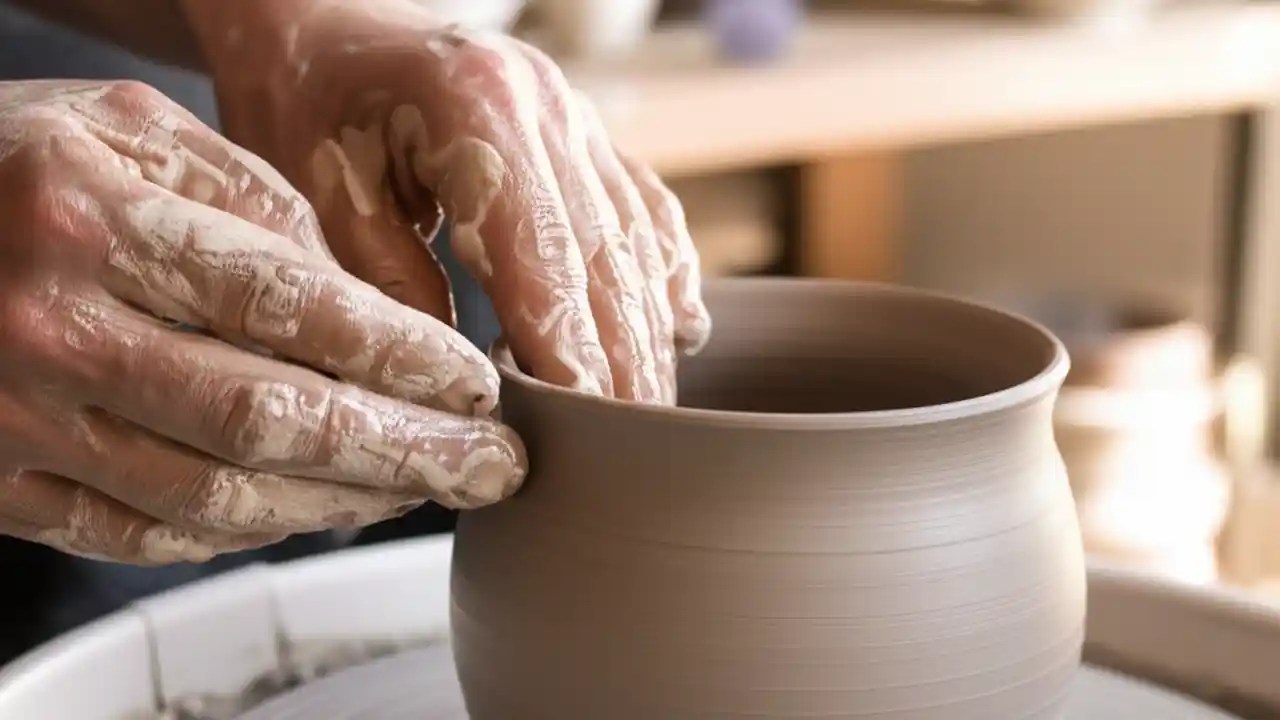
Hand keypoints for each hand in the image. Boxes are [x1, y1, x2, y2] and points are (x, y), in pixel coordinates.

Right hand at [0, 80, 524, 563]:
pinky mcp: (2, 484)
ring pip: (217, 493)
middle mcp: (49, 328)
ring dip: (344, 503)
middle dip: (402, 452)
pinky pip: (147, 535)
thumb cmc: (9, 164)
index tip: (476, 385)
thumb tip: (359, 304)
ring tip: (428, 491)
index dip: (398, 355)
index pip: (284, 304)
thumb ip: (248, 202)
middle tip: (492, 466)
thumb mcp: (125, 127)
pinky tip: (322, 510)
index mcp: (91, 219)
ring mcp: (17, 419)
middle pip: (267, 418)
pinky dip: (251, 530)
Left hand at [189, 0, 711, 403]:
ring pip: (637, 240)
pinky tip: (679, 327)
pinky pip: (646, 209)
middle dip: (624, 359)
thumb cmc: (309, 100)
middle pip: (607, 257)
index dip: (573, 348)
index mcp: (478, 109)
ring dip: (649, 330)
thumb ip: (390, 283)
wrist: (326, 20)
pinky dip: (666, 273)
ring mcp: (577, 117)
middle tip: (639, 445)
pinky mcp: (587, 132)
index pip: (545, 255)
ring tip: (655, 411)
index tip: (593, 424)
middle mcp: (548, 108)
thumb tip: (458, 384)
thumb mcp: (322, 192)